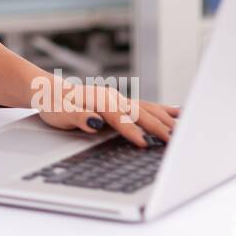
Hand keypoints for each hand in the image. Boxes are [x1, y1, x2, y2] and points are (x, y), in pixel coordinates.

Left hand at [34, 81, 178, 147]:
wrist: (48, 91)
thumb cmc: (53, 104)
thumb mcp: (59, 112)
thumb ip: (78, 117)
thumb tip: (94, 122)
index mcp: (99, 101)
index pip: (120, 119)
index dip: (132, 132)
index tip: (145, 144)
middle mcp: (113, 98)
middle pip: (141, 114)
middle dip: (158, 127)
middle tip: (176, 142)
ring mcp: (120, 99)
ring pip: (149, 109)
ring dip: (167, 119)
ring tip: (186, 128)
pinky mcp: (122, 103)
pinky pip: (148, 106)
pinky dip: (165, 109)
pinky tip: (180, 112)